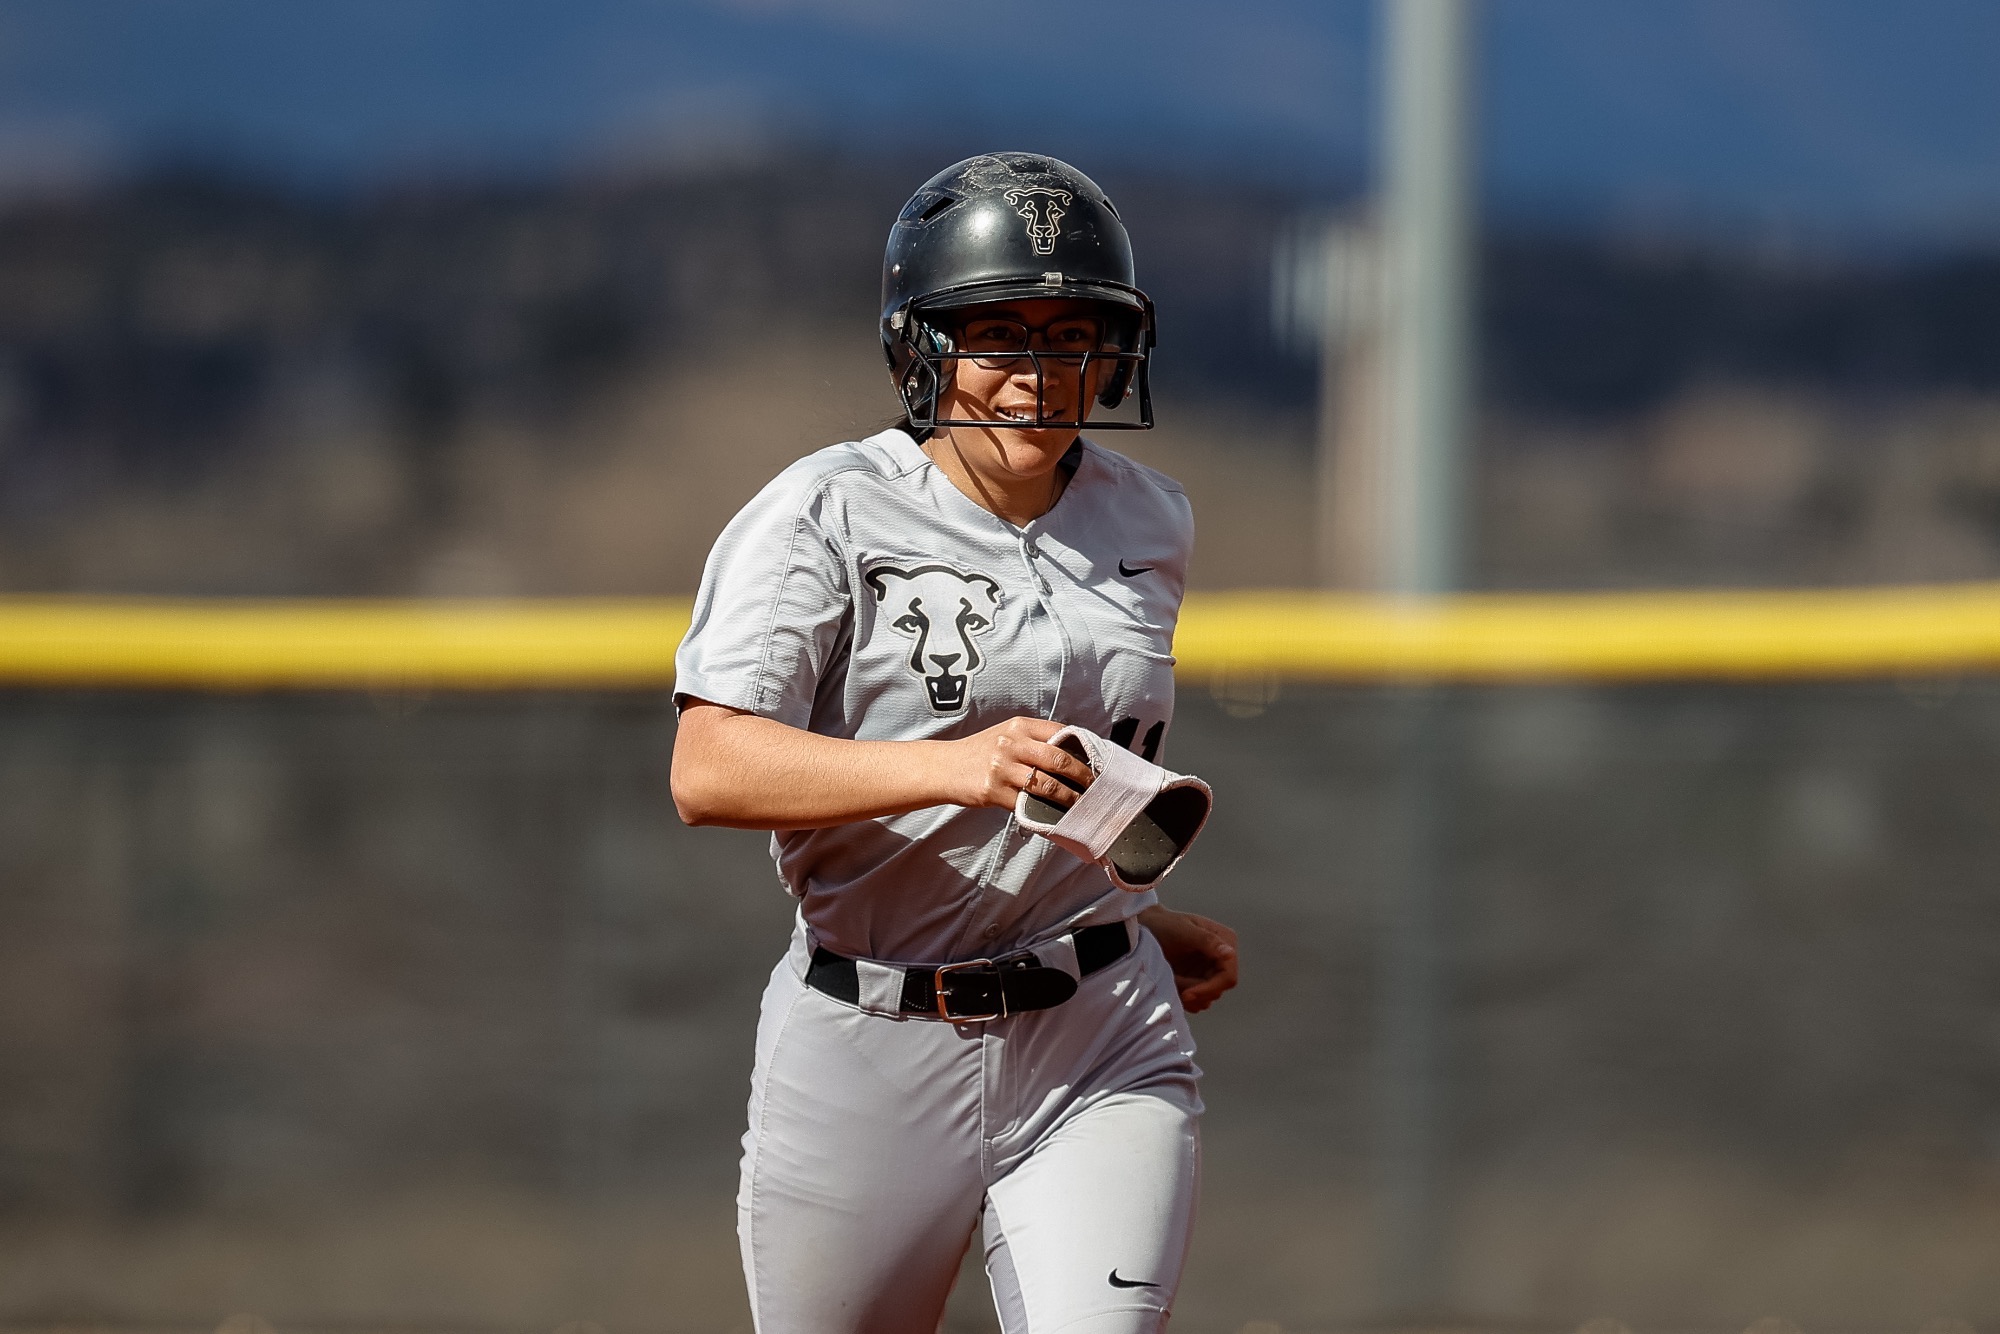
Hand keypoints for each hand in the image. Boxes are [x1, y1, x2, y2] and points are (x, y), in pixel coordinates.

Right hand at [939, 716, 1094, 811]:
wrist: (944, 767)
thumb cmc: (981, 752)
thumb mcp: (1006, 735)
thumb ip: (1034, 740)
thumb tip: (1073, 753)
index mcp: (1019, 726)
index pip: (1060, 732)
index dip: (1082, 748)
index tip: (1096, 761)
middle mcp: (1011, 744)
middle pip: (1059, 760)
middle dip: (1082, 776)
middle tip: (1095, 786)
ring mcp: (1002, 769)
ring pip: (1048, 786)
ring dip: (1069, 798)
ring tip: (1080, 804)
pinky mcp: (994, 792)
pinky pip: (1027, 805)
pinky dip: (1044, 812)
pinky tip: (1055, 816)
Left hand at [1138, 906, 1238, 1013]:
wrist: (1145, 930)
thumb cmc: (1164, 924)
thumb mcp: (1183, 930)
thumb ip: (1207, 941)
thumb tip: (1230, 953)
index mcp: (1226, 942)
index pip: (1228, 977)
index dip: (1209, 988)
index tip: (1187, 994)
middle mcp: (1222, 959)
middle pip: (1217, 991)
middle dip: (1193, 991)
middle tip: (1171, 982)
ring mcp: (1210, 972)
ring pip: (1206, 999)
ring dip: (1186, 995)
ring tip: (1168, 980)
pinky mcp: (1198, 982)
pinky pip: (1196, 1002)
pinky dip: (1182, 999)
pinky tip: (1170, 985)